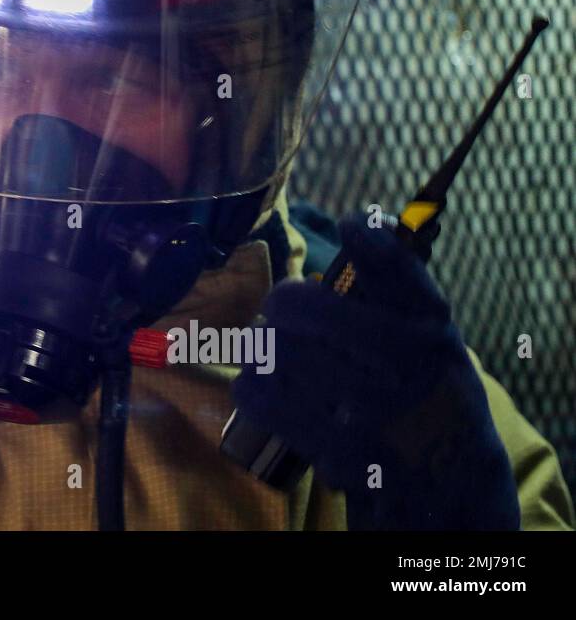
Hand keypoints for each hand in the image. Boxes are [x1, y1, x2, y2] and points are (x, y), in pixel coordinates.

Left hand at [231, 213, 519, 529]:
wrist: (447, 481)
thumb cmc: (426, 389)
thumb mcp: (432, 335)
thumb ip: (398, 284)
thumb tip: (361, 221)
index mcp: (431, 331)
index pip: (396, 264)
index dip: (368, 235)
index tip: (351, 226)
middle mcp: (406, 367)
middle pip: (297, 306)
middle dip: (285, 302)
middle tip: (288, 310)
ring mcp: (369, 413)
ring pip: (270, 349)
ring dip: (266, 346)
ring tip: (282, 351)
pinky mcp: (334, 449)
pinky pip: (259, 395)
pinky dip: (255, 386)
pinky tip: (273, 387)